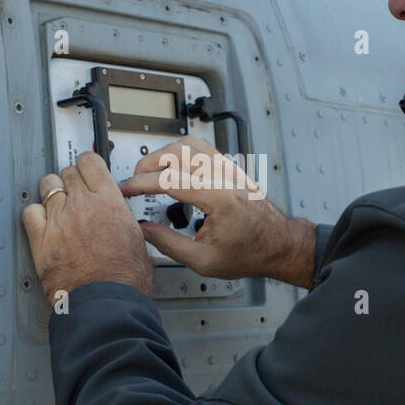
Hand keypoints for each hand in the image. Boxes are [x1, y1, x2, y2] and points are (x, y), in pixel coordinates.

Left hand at [21, 152, 151, 302]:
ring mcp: (58, 220)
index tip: (87, 170)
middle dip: (71, 180)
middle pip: (67, 172)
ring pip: (47, 186)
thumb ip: (125, 222)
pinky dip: (34, 214)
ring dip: (53, 193)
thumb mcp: (138, 241)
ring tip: (58, 205)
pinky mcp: (40, 239)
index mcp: (108, 201)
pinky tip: (42, 222)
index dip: (87, 165)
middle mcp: (81, 205)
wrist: (106, 303)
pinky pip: (29, 212)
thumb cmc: (124, 280)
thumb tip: (124, 222)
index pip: (90, 162)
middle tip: (75, 192)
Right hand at [118, 138, 317, 287]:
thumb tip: (144, 229)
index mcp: (220, 199)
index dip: (141, 183)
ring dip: (163, 154)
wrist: (279, 244)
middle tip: (134, 181)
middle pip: (177, 153)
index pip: (170, 180)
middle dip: (148, 164)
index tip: (126, 190)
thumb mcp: (204, 260)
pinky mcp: (231, 167)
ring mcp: (230, 169)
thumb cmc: (250, 252)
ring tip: (150, 172)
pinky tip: (171, 167)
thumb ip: (168, 244)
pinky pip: (201, 147)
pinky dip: (180, 152)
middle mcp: (225, 178)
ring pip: (189, 143)